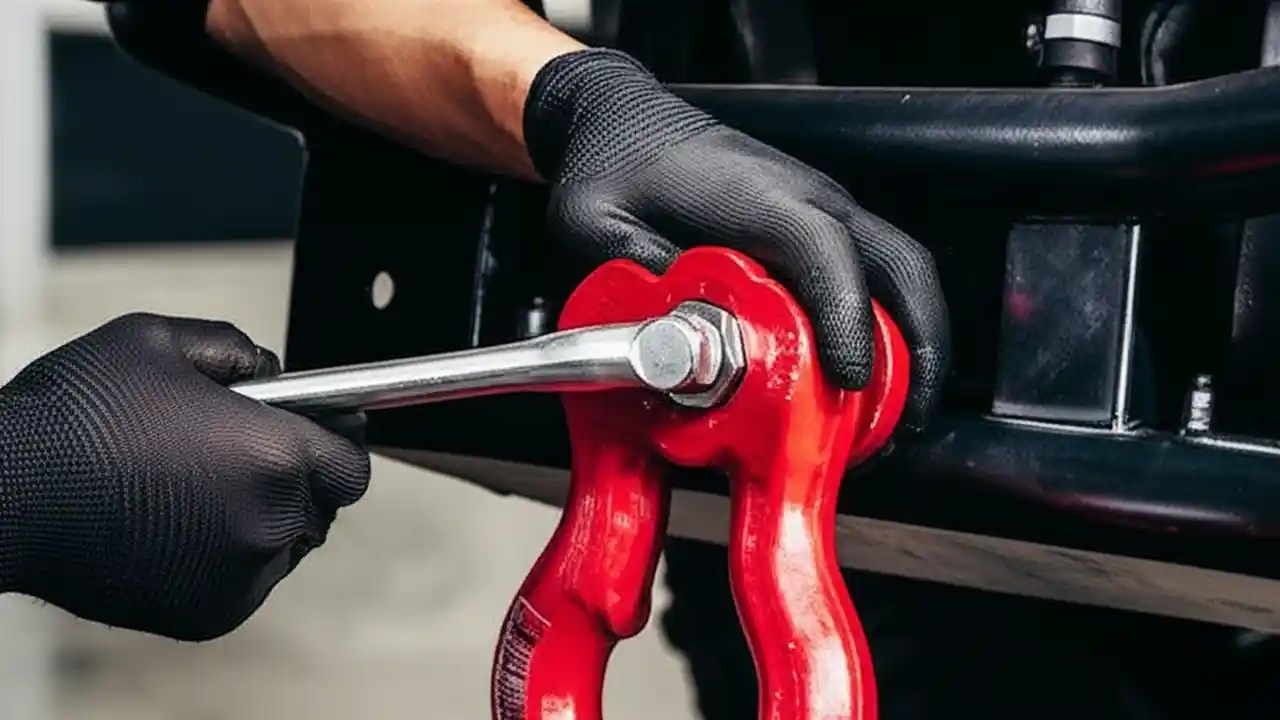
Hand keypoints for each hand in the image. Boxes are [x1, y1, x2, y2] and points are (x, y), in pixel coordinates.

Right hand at [0, 313, 369, 640]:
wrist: (3, 495)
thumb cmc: (76, 411)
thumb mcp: (158, 340)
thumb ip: (235, 350)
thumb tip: (273, 373)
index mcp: (274, 454)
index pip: (351, 464)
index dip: (337, 444)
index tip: (317, 433)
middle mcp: (271, 522)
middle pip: (321, 506)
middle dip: (297, 479)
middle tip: (245, 457)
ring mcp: (242, 575)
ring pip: (286, 545)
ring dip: (265, 519)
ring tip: (204, 490)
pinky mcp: (210, 614)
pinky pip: (247, 580)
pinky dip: (230, 557)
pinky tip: (181, 525)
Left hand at [524, 49, 949, 430]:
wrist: (624, 122)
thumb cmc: (613, 166)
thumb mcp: (593, 225)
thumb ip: (631, 282)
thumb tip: (673, 346)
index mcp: (755, 197)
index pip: (824, 251)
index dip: (845, 316)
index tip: (848, 377)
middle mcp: (807, 199)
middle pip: (899, 265)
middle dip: (919, 344)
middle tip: (904, 420)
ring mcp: (822, 210)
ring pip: (903, 271)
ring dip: (915, 341)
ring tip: (898, 414)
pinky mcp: (820, 227)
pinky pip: (879, 274)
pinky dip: (892, 326)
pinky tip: (871, 378)